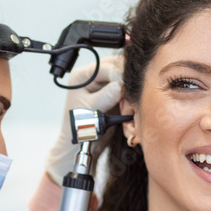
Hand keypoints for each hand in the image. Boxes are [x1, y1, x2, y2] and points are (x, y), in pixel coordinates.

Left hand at [44, 56, 123, 181]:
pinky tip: (131, 103)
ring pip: (124, 75)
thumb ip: (105, 97)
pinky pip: (127, 87)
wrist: (81, 143)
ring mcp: (104, 84)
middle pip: (116, 67)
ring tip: (131, 100)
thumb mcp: (90, 111)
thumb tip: (120, 86)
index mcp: (82, 76)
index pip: (104, 67)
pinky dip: (131, 94)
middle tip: (131, 93)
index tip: (126, 87)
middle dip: (126, 79)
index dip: (118, 75)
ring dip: (130, 86)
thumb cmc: (79, 128)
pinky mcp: (114, 93)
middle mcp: (93, 76)